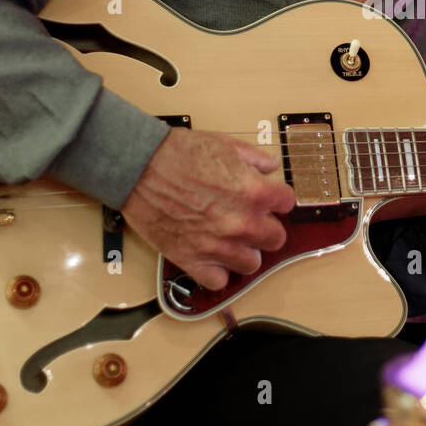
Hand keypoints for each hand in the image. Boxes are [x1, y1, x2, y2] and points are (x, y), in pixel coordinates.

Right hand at [120, 127, 293, 289]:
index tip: (268, 199)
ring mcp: (218, 245)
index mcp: (254, 192)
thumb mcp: (225, 144)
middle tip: (251, 220)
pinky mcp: (192, 260)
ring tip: (232, 240)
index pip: (288, 203)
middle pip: (276, 238)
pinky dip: (217, 272)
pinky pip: (219, 281)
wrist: (138, 166)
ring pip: (252, 264)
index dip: (277, 198)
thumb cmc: (178, 153)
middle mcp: (242, 222)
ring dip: (245, 252)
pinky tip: (212, 257)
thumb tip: (271, 166)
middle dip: (266, 227)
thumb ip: (255, 158)